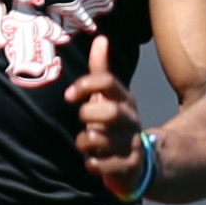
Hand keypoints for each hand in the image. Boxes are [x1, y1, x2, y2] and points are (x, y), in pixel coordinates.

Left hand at [64, 36, 145, 196]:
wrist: (136, 162)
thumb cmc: (113, 125)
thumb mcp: (108, 97)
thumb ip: (101, 70)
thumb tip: (101, 38)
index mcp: (125, 99)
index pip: (107, 81)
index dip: (84, 85)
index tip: (68, 96)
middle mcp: (131, 119)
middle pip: (109, 111)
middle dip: (88, 117)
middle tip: (84, 124)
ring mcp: (131, 143)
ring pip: (100, 139)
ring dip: (85, 143)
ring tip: (87, 145)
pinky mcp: (129, 166)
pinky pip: (101, 164)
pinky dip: (92, 164)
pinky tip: (94, 161)